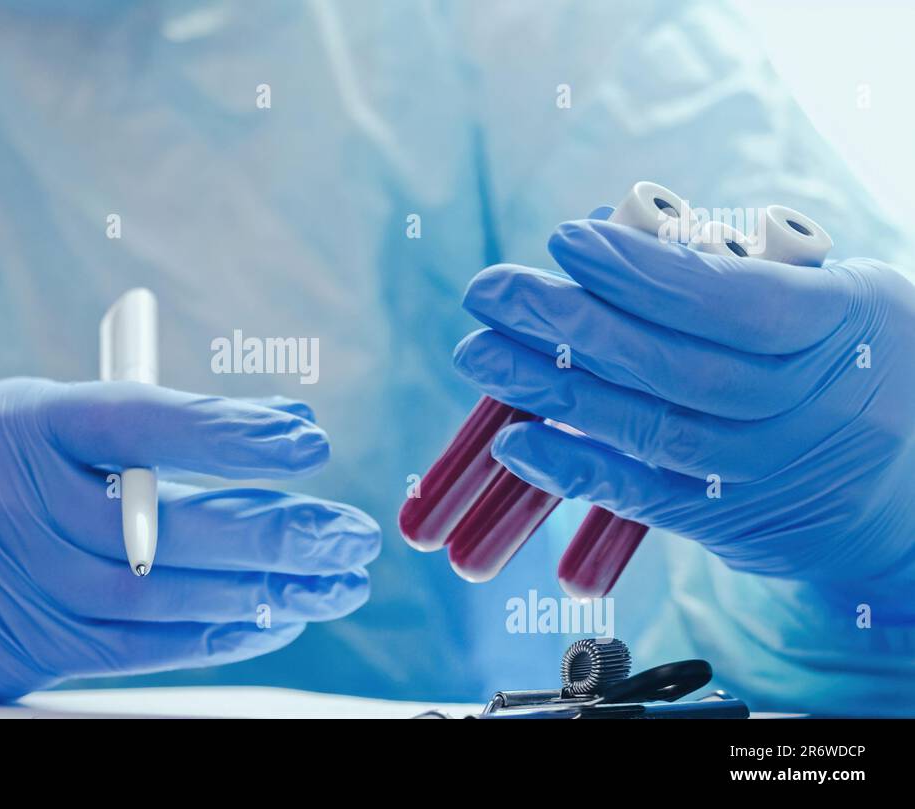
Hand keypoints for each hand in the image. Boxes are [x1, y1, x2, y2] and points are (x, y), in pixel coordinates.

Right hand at [0, 379, 379, 699]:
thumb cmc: (13, 476)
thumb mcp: (62, 424)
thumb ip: (162, 423)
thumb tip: (286, 424)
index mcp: (20, 420)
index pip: (136, 421)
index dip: (226, 432)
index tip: (309, 441)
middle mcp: (4, 497)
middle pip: (157, 526)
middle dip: (271, 533)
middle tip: (349, 536)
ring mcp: (7, 579)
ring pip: (155, 596)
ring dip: (260, 593)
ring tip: (332, 584)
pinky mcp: (18, 648)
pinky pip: (137, 648)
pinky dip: (216, 635)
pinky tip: (273, 620)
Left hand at [451, 216, 914, 590]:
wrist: (910, 485)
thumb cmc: (851, 361)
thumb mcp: (836, 296)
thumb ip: (740, 268)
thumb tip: (613, 235)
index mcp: (844, 324)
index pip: (734, 300)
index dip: (643, 273)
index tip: (565, 239)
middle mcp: (810, 405)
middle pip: (675, 365)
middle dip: (570, 324)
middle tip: (490, 290)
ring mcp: (770, 472)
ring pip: (651, 428)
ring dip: (552, 391)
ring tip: (479, 354)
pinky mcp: (733, 522)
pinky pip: (646, 497)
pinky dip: (575, 470)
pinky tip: (514, 441)